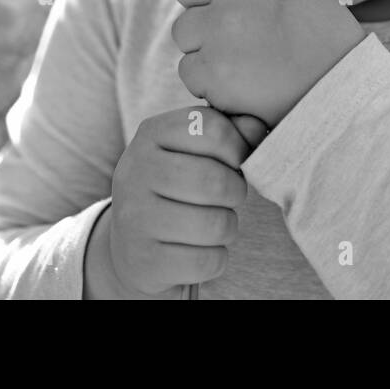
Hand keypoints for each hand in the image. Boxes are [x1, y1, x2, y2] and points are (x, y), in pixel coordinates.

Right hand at [102, 106, 267, 297]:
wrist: (131, 248)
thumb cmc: (177, 188)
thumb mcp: (195, 151)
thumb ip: (230, 132)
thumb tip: (258, 127)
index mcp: (150, 133)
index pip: (214, 129)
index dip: (239, 148)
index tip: (235, 162)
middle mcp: (135, 171)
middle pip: (216, 180)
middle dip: (235, 193)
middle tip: (228, 197)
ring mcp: (134, 218)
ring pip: (215, 225)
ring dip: (227, 227)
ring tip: (214, 223)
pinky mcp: (142, 261)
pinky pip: (207, 261)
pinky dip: (215, 259)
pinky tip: (199, 250)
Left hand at [171, 0, 367, 128]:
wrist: (343, 86)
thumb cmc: (316, 33)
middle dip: (202, 8)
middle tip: (235, 31)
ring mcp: (224, 25)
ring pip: (182, 30)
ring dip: (204, 46)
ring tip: (243, 57)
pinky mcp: (215, 68)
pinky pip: (188, 69)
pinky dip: (208, 81)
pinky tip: (241, 81)